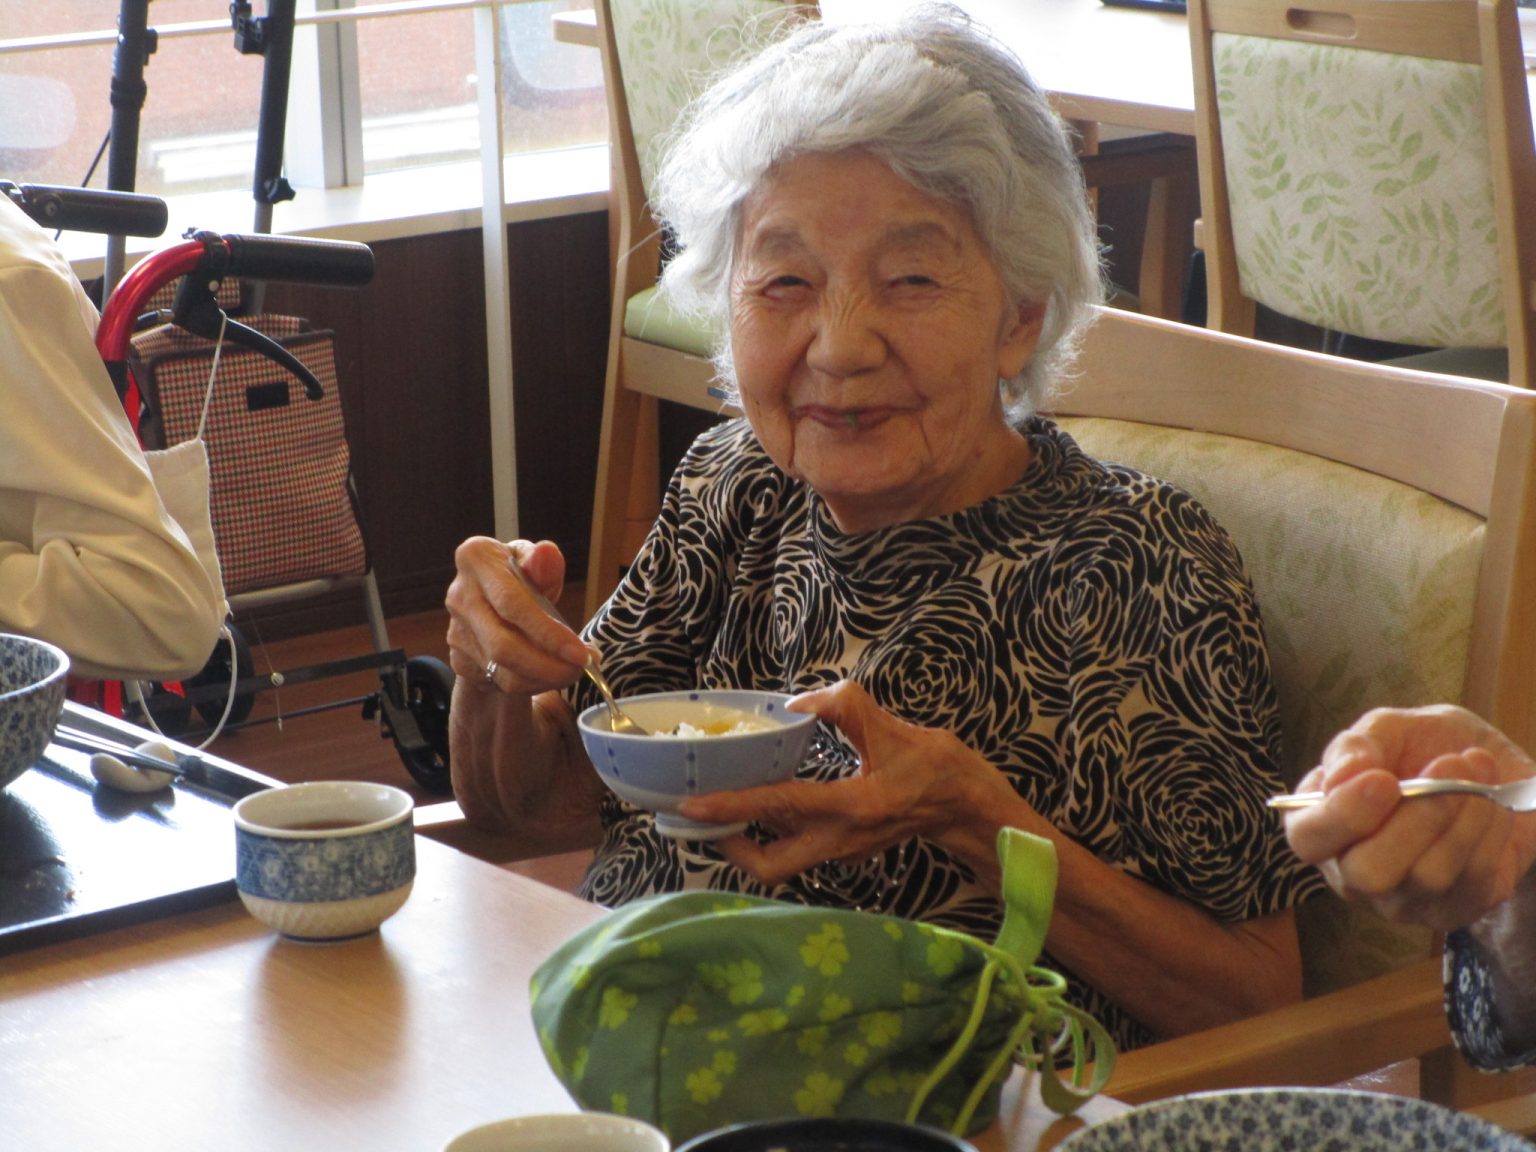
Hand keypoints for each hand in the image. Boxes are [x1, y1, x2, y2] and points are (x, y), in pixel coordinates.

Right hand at [444, 536, 590, 695]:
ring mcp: (456, 631)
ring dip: (545, 678)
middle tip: (582, 667)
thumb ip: (544, 562)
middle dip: (549, 665)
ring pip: (503, 671)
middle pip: (503, 645)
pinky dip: (533, 684)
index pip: (511, 604)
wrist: (492, 602)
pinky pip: (501, 682)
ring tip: (573, 671)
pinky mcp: (460, 660)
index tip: (580, 652)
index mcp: (475, 558)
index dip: (547, 632)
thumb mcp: (535, 563)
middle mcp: (459, 595)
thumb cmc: (520, 578)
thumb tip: (546, 554)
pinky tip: (551, 674)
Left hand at [678, 679, 1027, 887]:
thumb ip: (845, 706)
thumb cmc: (939, 771)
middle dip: (728, 848)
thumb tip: (800, 701)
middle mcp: (841, 839)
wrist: (971, 808)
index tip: (691, 805)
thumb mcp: (894, 729)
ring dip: (746, 841)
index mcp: (852, 808)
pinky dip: (770, 832)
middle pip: (769, 866)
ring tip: (719, 808)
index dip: (732, 805)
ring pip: (779, 862)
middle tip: (701, 817)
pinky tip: (761, 803)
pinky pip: (795, 849)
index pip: (780, 809)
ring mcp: (842, 850)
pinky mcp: (845, 849)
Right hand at [1283, 704, 1535, 930]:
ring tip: (1475, 767)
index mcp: (1320, 825)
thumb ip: (1355, 748)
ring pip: (1429, 875)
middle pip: (1368, 873)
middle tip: (1448, 766)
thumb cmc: (1419, 747)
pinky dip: (1489, 828)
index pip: (1308, 838)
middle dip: (1415, 821)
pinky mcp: (1457, 907)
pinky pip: (1476, 879)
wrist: (1481, 766)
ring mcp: (1405, 898)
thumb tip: (1341, 777)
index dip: (1342, 816)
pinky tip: (1490, 799)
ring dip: (1463, 813)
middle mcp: (1353, 873)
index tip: (1383, 781)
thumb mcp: (1384, 730)